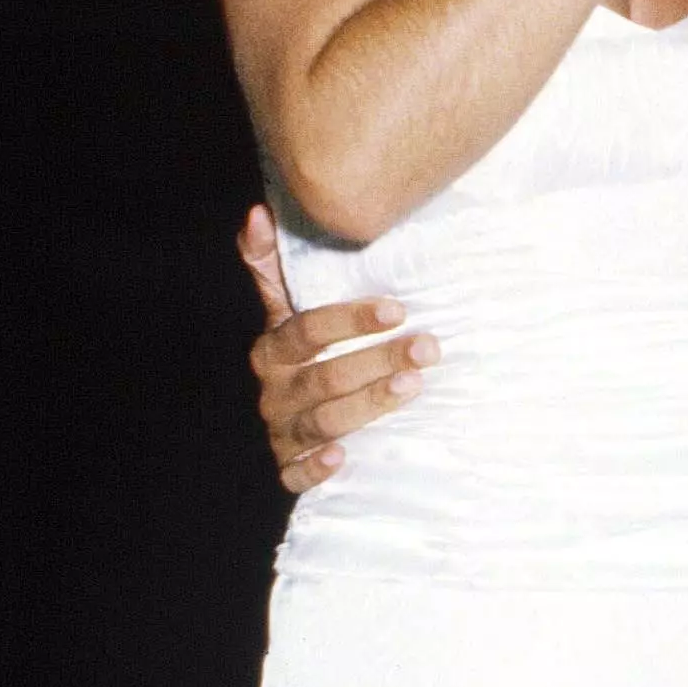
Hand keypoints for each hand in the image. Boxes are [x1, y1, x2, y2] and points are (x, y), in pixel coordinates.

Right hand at [240, 205, 435, 492]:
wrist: (297, 416)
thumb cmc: (306, 355)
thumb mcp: (289, 309)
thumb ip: (273, 265)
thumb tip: (260, 213)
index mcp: (273, 349)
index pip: (307, 330)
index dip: (349, 320)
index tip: (396, 309)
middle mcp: (274, 390)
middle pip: (324, 376)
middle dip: (378, 360)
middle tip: (427, 348)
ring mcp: (281, 430)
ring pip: (322, 420)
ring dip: (367, 404)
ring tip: (412, 386)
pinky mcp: (289, 466)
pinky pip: (296, 473)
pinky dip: (316, 467)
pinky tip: (343, 457)